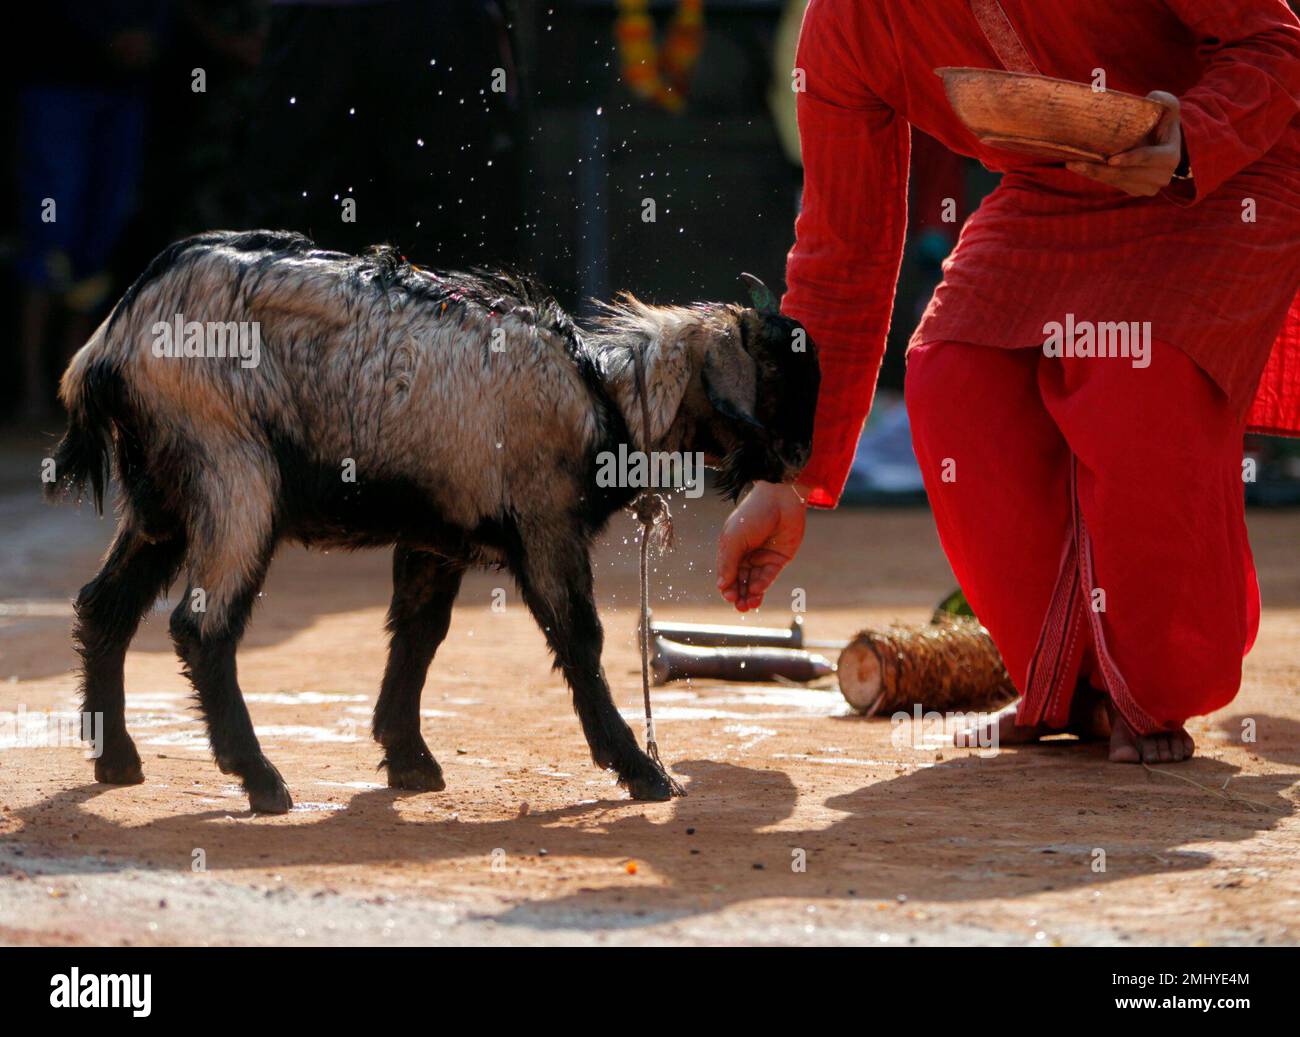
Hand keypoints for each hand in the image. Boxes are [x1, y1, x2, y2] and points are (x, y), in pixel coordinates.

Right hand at [715, 481, 807, 611]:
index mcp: (732, 548)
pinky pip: (769, 576)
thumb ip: (728, 562)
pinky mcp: (779, 559)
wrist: (781, 499)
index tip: (728, 596)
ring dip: (751, 595)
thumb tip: (722, 585)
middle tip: (739, 607)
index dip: (727, 586)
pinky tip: (757, 591)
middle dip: (739, 595)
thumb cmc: (753, 515)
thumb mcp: (734, 539)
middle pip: (741, 580)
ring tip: (748, 606)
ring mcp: (763, 557)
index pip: (727, 573)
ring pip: (755, 582)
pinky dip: (763, 584)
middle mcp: (746, 555)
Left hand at [1065, 91, 1182, 196]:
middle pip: (1125, 174)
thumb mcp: (1168, 108)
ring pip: (1116, 181)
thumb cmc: (1163, 121)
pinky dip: (1097, 176)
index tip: (1110, 160)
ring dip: (1093, 174)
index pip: (1148, 158)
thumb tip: (1153, 97)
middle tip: (1074, 162)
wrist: (1165, 143)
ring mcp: (1148, 187)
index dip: (1130, 159)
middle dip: (1099, 170)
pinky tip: (1081, 168)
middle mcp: (1161, 177)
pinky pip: (1114, 184)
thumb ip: (1165, 100)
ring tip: (1072, 164)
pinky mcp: (1135, 190)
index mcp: (1169, 158)